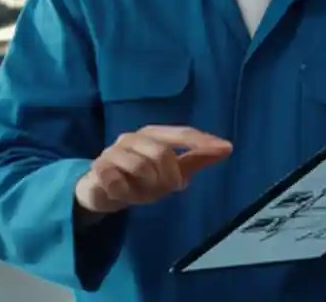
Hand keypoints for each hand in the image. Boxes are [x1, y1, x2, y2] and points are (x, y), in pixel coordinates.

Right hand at [74, 125, 231, 214]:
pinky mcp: (99, 168)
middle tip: (167, 188)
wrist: (101, 190)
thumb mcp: (171, 171)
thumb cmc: (140, 178)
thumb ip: (196, 159)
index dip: (202, 141)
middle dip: (170, 176)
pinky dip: (125, 192)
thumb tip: (227, 147)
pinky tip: (122, 191)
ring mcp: (113, 151)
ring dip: (147, 187)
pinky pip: (118, 181)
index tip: (226, 147)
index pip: (181, 133)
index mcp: (152, 134)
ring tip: (141, 191)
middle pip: (162, 153)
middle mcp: (132, 137)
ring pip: (141, 167)